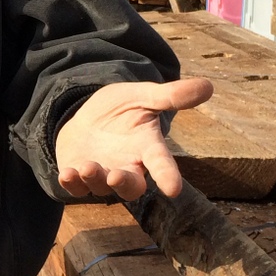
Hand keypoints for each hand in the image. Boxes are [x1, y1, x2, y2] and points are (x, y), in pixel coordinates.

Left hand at [55, 78, 213, 199]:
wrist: (88, 115)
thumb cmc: (122, 108)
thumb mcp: (143, 96)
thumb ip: (170, 95)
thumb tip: (208, 86)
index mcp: (147, 149)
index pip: (162, 165)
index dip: (168, 177)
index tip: (173, 189)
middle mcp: (127, 168)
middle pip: (131, 187)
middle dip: (125, 184)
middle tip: (116, 177)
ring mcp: (103, 175)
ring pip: (101, 188)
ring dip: (94, 179)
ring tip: (87, 166)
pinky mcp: (79, 177)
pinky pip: (76, 187)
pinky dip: (71, 183)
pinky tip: (66, 174)